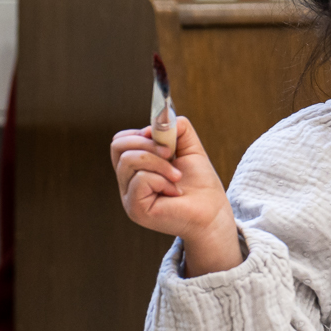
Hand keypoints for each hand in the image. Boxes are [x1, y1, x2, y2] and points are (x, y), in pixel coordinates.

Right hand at [109, 115, 242, 276]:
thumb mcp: (190, 149)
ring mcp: (128, 196)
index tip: (166, 141)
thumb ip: (177, 129)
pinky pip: (140, 179)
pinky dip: (161, 179)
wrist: (213, 212)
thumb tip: (161, 117)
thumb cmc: (200, 184)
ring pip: (129, 160)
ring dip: (160, 163)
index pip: (120, 140)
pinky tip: (174, 191)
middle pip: (118, 146)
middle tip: (172, 155)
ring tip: (177, 177)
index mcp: (135, 167)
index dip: (141, 134)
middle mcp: (126, 181)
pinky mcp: (135, 208)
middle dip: (148, 144)